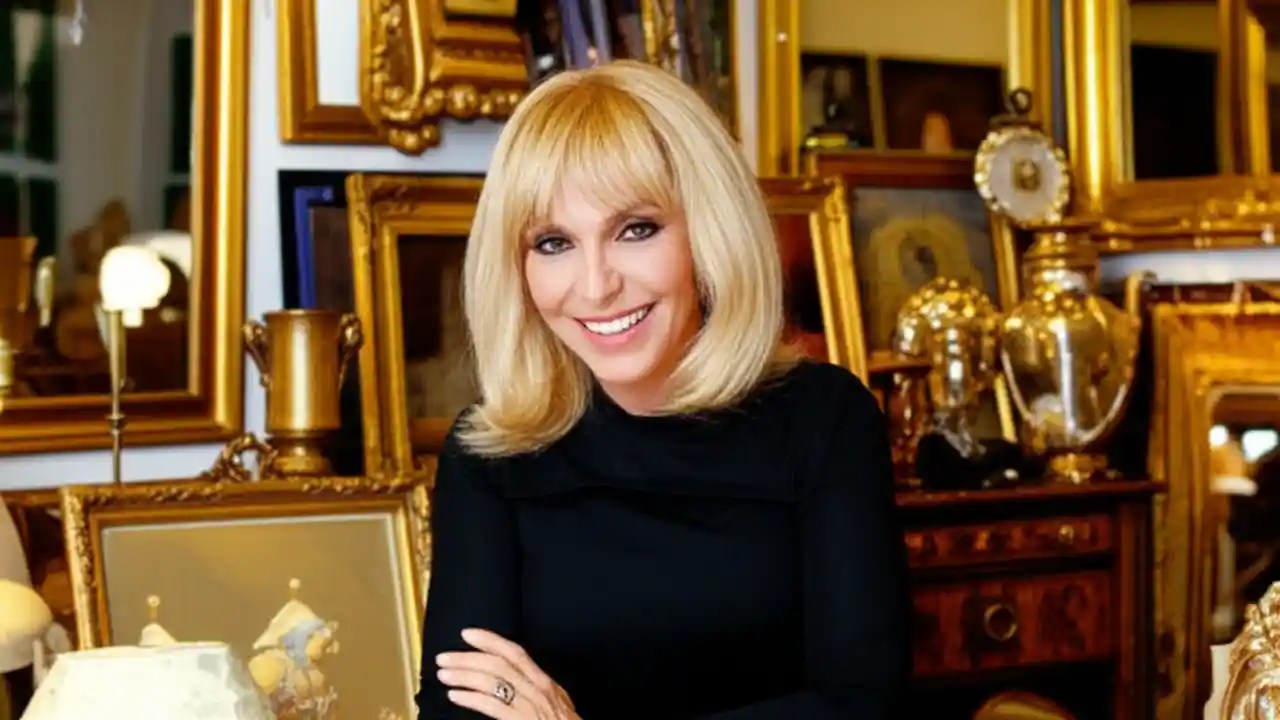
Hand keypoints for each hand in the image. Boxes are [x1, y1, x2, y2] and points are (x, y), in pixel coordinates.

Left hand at [436, 628, 579, 718]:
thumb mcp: (555, 704)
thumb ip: (534, 691)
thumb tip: (509, 681)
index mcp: (545, 682)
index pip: (515, 653)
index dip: (490, 640)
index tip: (467, 634)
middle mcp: (539, 690)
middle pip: (499, 665)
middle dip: (468, 658)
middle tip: (444, 657)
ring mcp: (531, 706)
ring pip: (494, 682)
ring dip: (464, 675)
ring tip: (444, 674)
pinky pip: (493, 706)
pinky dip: (471, 698)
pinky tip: (455, 695)